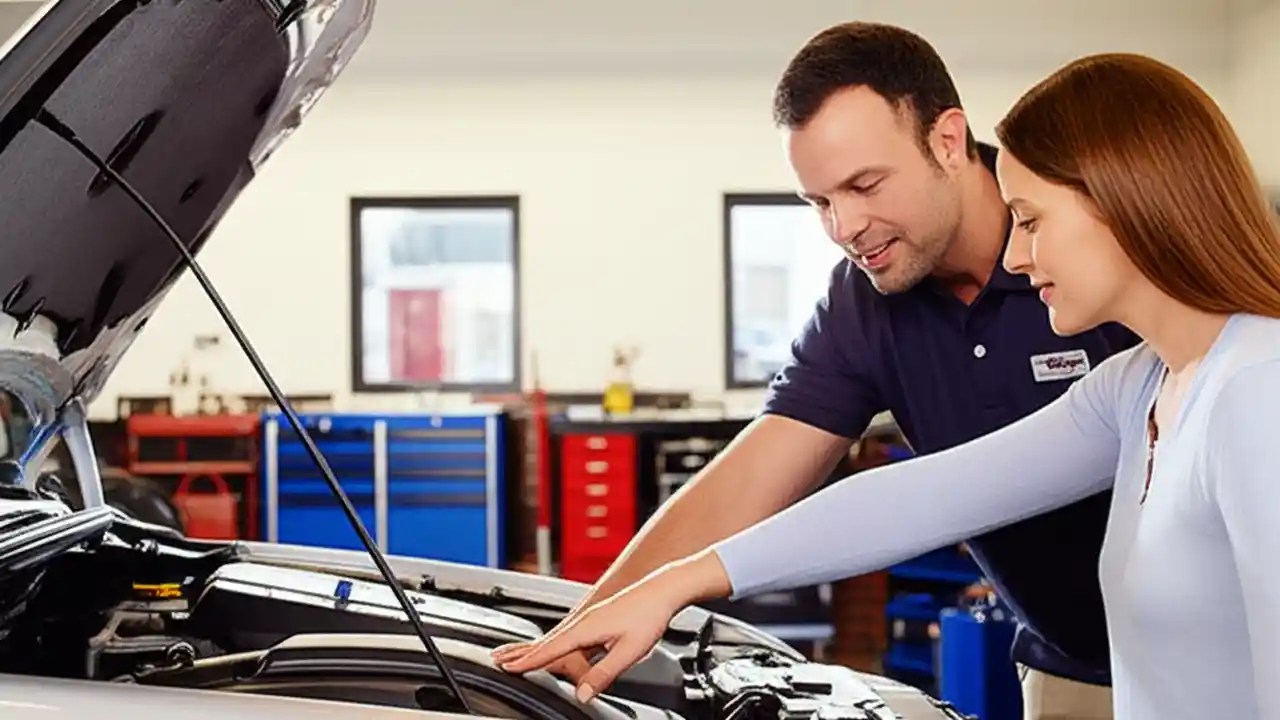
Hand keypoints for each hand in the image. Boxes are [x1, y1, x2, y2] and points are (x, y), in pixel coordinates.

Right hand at [495, 552, 731, 701]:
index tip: (509, 668)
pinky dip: (550, 642)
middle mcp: (582, 621)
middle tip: (497, 659)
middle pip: (544, 641)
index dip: (528, 661)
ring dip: (533, 647)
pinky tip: (550, 647)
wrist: (662, 589)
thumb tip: (583, 694)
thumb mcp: (628, 652)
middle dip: (520, 651)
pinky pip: (566, 634)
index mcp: (585, 628)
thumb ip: (603, 674)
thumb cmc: (648, 615)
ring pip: (553, 637)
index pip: (550, 650)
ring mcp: (588, 618)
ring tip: (514, 655)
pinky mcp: (596, 619)